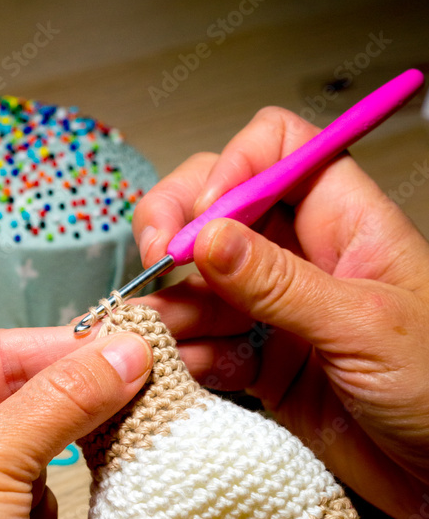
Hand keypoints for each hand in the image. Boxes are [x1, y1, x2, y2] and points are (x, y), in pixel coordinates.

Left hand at [0, 326, 151, 518]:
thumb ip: (63, 400)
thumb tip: (125, 348)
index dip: (61, 349)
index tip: (126, 345)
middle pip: (5, 401)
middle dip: (61, 409)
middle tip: (128, 394)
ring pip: (19, 452)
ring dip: (44, 467)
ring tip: (43, 489)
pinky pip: (17, 498)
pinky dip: (34, 508)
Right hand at [133, 106, 428, 518]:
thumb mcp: (363, 325)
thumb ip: (280, 283)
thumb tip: (209, 236)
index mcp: (347, 223)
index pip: (278, 149)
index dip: (232, 167)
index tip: (202, 217)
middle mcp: (307, 258)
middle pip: (223, 209)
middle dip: (180, 229)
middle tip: (156, 263)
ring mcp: (282, 312)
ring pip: (205, 283)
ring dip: (173, 303)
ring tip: (155, 331)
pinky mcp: (266, 365)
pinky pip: (211, 346)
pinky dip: (189, 354)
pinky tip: (183, 368)